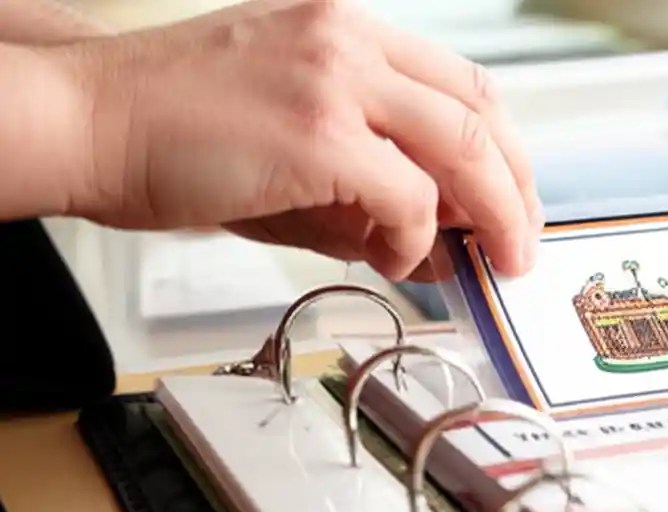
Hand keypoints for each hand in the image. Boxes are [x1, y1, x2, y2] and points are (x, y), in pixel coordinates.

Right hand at [61, 0, 541, 279]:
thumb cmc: (172, 133)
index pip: (461, 85)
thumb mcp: (292, 149)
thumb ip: (371, 191)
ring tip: (490, 263)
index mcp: (348, 30)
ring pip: (463, 148)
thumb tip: (443, 247)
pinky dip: (414, 239)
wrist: (84, 121)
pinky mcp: (317, 132)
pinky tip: (390, 258)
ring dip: (492, 215)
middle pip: (480, 111)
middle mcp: (351, 40)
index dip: (503, 151)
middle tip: (521, 243)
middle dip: (516, 187)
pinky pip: (408, 197)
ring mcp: (336, 79)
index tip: (511, 202)